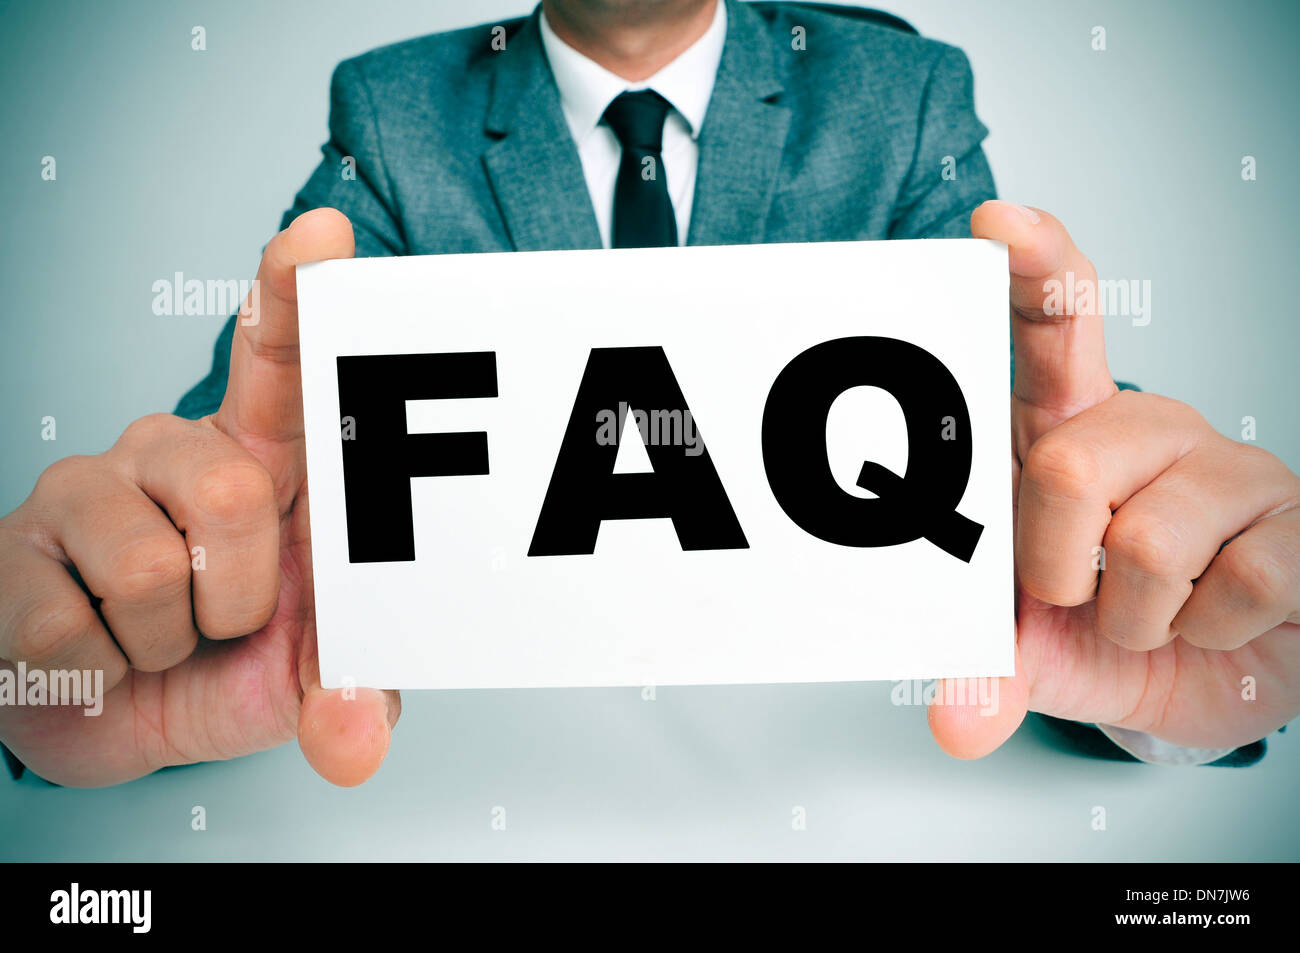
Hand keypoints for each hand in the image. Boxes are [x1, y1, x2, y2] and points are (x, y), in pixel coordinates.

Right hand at [0, 208, 399, 786]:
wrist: (127, 710)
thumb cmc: (233, 658)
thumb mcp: (311, 670)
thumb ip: (352, 689)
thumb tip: (355, 744)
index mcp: (262, 454)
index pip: (278, 356)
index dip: (293, 294)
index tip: (320, 237)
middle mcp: (174, 448)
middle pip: (228, 492)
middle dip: (243, 592)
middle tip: (229, 614)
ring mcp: (88, 486)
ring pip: (149, 567)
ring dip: (174, 636)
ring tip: (167, 632)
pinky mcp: (13, 547)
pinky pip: (73, 625)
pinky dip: (104, 671)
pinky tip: (104, 650)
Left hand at [929, 201, 1299, 757]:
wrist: (1205, 672)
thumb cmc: (1104, 625)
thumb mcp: (1030, 644)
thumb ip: (987, 667)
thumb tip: (958, 725)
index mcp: (1066, 429)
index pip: (1055, 324)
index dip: (1035, 269)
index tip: (999, 223)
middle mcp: (1145, 430)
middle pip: (1069, 461)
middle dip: (1054, 564)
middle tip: (1073, 589)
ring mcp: (1225, 467)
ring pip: (1147, 543)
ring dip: (1133, 615)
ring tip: (1148, 609)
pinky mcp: (1294, 521)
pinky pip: (1235, 584)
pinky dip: (1202, 633)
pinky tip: (1213, 615)